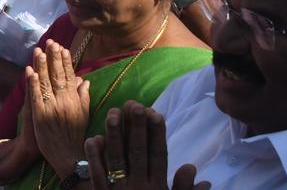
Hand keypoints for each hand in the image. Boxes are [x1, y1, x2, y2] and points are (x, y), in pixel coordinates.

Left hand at [28, 41, 90, 178]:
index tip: (62, 47)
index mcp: (75, 100)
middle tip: (50, 42)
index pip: (70, 75)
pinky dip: (33, 83)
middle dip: (53, 57)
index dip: (66, 61)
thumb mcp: (84, 114)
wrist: (68, 156)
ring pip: (46, 82)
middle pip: (58, 75)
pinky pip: (36, 96)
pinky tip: (30, 72)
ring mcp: (52, 108)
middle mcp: (65, 101)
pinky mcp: (40, 115)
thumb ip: (83, 96)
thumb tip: (84, 79)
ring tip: (38, 50)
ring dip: (42, 65)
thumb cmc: (76, 135)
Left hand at [84, 101, 209, 189]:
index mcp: (158, 189)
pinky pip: (95, 176)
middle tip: (135, 104)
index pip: (159, 157)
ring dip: (114, 136)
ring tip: (112, 112)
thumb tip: (194, 169)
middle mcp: (138, 188)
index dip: (157, 135)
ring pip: (116, 160)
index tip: (156, 113)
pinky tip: (92, 139)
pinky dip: (93, 158)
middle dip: (136, 128)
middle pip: (137, 153)